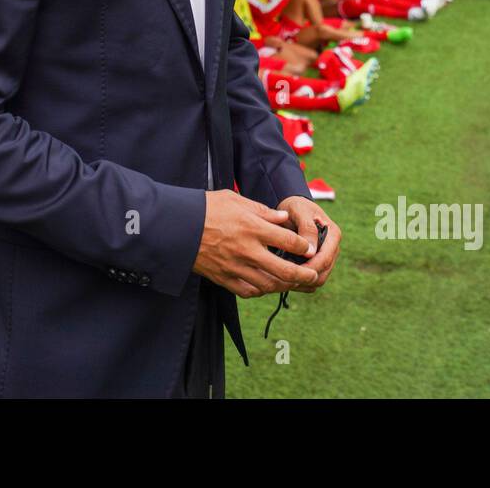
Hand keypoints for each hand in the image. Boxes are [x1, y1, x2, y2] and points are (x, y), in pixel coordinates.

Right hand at [193, 190, 318, 297]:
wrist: (176, 226)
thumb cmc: (205, 208)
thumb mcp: (235, 199)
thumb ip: (262, 210)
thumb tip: (284, 218)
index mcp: (252, 227)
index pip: (288, 241)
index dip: (304, 246)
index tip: (309, 249)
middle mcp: (247, 249)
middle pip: (284, 269)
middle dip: (303, 275)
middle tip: (313, 276)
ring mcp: (235, 266)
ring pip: (268, 284)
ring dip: (283, 285)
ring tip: (292, 282)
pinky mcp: (223, 277)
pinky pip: (248, 291)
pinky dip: (260, 290)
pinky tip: (265, 285)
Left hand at [276, 196, 338, 291]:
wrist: (292, 208)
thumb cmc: (295, 206)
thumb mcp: (299, 211)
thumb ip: (307, 228)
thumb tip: (311, 252)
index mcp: (333, 234)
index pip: (325, 259)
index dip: (309, 268)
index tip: (291, 272)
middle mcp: (333, 248)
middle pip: (323, 273)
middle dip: (305, 278)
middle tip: (284, 280)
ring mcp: (326, 257)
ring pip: (319, 279)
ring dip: (303, 282)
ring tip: (283, 281)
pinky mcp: (318, 263)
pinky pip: (312, 280)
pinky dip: (301, 283)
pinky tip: (286, 280)